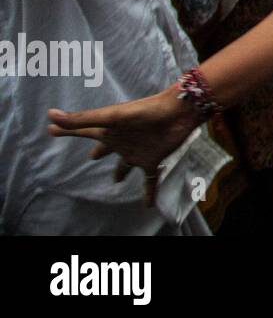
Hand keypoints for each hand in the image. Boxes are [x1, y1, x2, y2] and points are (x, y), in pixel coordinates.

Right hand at [48, 89, 204, 206]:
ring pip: (126, 164)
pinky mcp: (153, 160)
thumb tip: (50, 116)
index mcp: (109, 131)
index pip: (84, 131)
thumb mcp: (110, 117)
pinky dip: (148, 193)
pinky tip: (147, 206)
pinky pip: (149, 181)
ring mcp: (138, 152)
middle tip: (92, 158)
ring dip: (121, 171)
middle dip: (100, 151)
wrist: (178, 112)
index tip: (52, 130)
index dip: (68, 130)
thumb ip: (81, 120)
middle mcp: (122, 141)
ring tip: (116, 180)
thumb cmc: (144, 112)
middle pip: (107, 148)